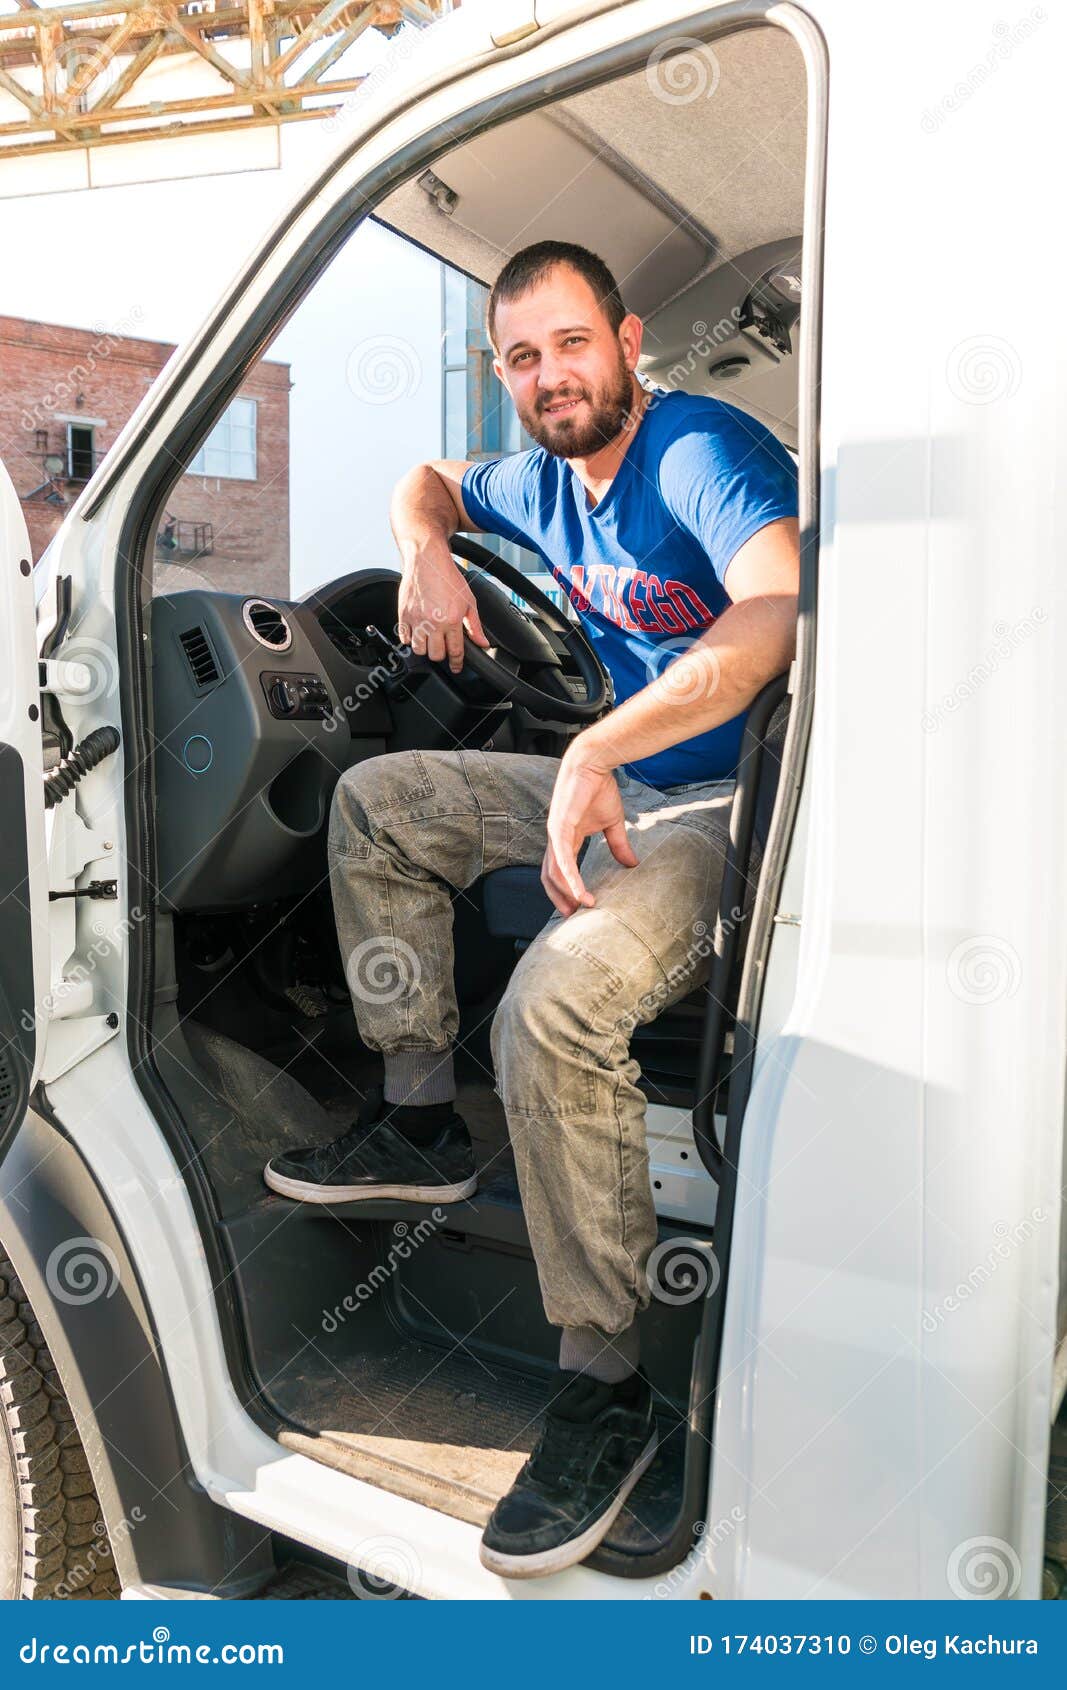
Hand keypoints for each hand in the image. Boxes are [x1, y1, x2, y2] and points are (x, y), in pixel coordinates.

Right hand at [397, 538, 489, 672]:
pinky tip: (417, 632)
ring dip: (425, 648)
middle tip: (444, 647)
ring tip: (430, 640)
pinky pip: (404, 638)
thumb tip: (483, 643)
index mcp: (452, 620)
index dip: (457, 663)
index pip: (455, 652)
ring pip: (418, 650)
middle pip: (435, 655)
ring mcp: (416, 619)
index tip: (457, 667)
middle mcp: (433, 622)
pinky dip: (410, 639)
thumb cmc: (448, 578)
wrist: (427, 560)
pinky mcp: (403, 614)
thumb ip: (475, 625)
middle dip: (441, 655)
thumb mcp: (469, 601)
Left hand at [542, 752, 637, 916]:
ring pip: (554, 872)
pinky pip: (562, 860)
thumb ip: (618, 845)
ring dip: (565, 892)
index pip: (559, 869)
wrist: (594, 763)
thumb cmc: (599, 789)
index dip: (566, 889)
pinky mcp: (559, 828)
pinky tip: (579, 893)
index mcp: (566, 838)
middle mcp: (556, 839)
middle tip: (572, 916)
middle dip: (559, 897)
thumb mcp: (612, 823)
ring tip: (579, 908)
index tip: (579, 906)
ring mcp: (555, 834)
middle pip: (550, 876)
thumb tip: (632, 865)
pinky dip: (570, 878)